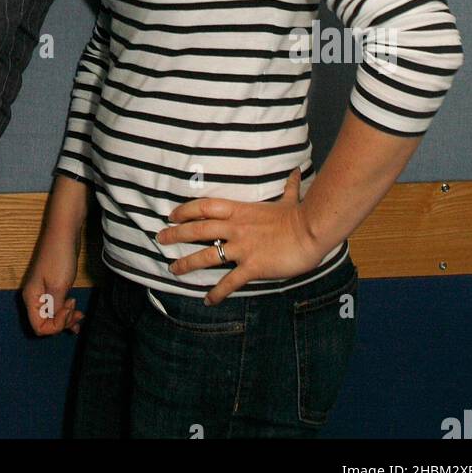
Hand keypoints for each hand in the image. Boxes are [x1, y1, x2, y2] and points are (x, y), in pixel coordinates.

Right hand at [21, 229, 84, 336]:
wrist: (64, 233)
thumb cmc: (59, 257)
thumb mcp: (58, 287)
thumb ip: (55, 309)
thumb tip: (55, 323)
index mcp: (31, 298)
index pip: (39, 327)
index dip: (55, 325)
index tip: (68, 308)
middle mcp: (34, 297)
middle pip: (45, 323)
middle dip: (62, 322)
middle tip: (77, 312)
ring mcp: (43, 291)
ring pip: (52, 315)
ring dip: (66, 319)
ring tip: (80, 316)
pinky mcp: (52, 286)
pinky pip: (57, 306)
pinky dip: (66, 312)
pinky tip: (76, 315)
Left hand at [155, 169, 322, 302]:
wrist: (311, 230)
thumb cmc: (300, 215)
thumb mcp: (290, 198)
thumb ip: (288, 187)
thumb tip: (296, 172)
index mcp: (240, 210)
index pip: (205, 206)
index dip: (186, 210)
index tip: (172, 214)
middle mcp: (235, 228)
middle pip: (198, 229)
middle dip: (176, 234)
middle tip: (160, 238)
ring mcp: (242, 247)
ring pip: (206, 255)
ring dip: (187, 263)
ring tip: (173, 269)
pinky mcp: (252, 266)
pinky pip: (230, 281)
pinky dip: (217, 292)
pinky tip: (208, 300)